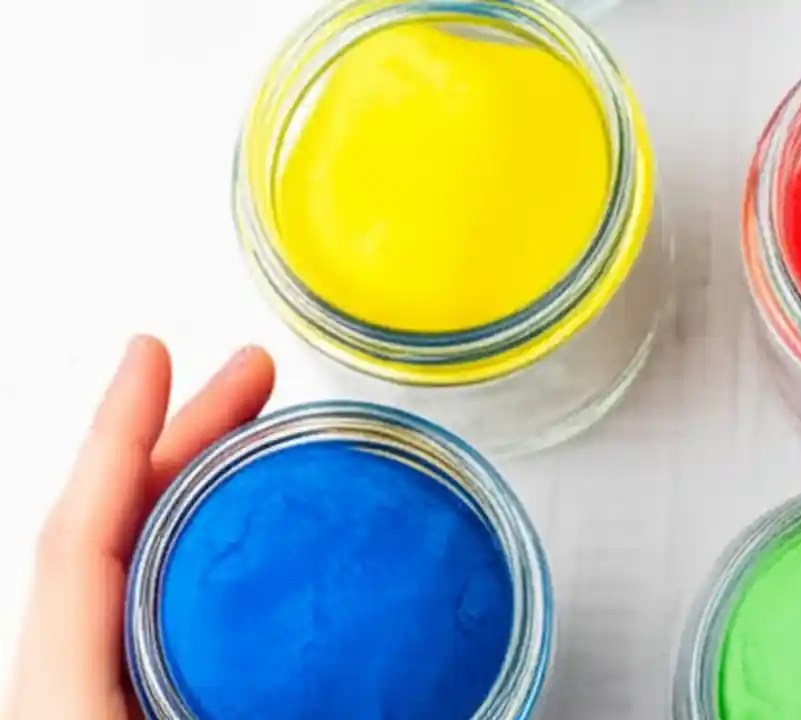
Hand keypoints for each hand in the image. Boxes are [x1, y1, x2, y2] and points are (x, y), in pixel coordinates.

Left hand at [6, 336, 274, 718]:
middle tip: (253, 374)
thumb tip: (350, 651)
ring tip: (268, 434)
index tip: (149, 355)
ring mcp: (98, 693)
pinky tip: (258, 541)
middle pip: (113, 534)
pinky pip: (163, 604)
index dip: (115, 437)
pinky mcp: (129, 703)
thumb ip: (240, 691)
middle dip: (185, 439)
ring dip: (201, 489)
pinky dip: (205, 551)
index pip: (80, 543)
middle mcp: (68, 686)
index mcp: (63, 697)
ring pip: (141, 567)